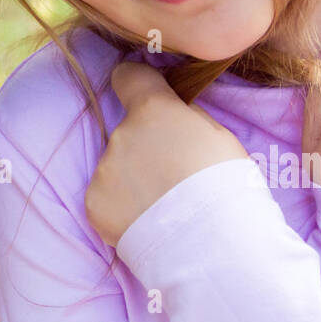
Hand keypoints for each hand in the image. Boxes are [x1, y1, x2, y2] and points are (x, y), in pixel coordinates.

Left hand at [85, 61, 249, 247]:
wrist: (211, 244)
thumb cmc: (227, 187)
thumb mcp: (219, 137)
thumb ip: (186, 118)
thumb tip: (171, 115)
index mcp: (153, 110)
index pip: (128, 77)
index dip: (136, 86)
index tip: (144, 99)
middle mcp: (121, 134)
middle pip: (128, 132)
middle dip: (145, 149)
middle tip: (172, 178)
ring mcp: (104, 170)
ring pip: (116, 167)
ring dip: (133, 181)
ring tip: (163, 207)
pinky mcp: (93, 204)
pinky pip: (106, 198)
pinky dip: (121, 209)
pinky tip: (146, 222)